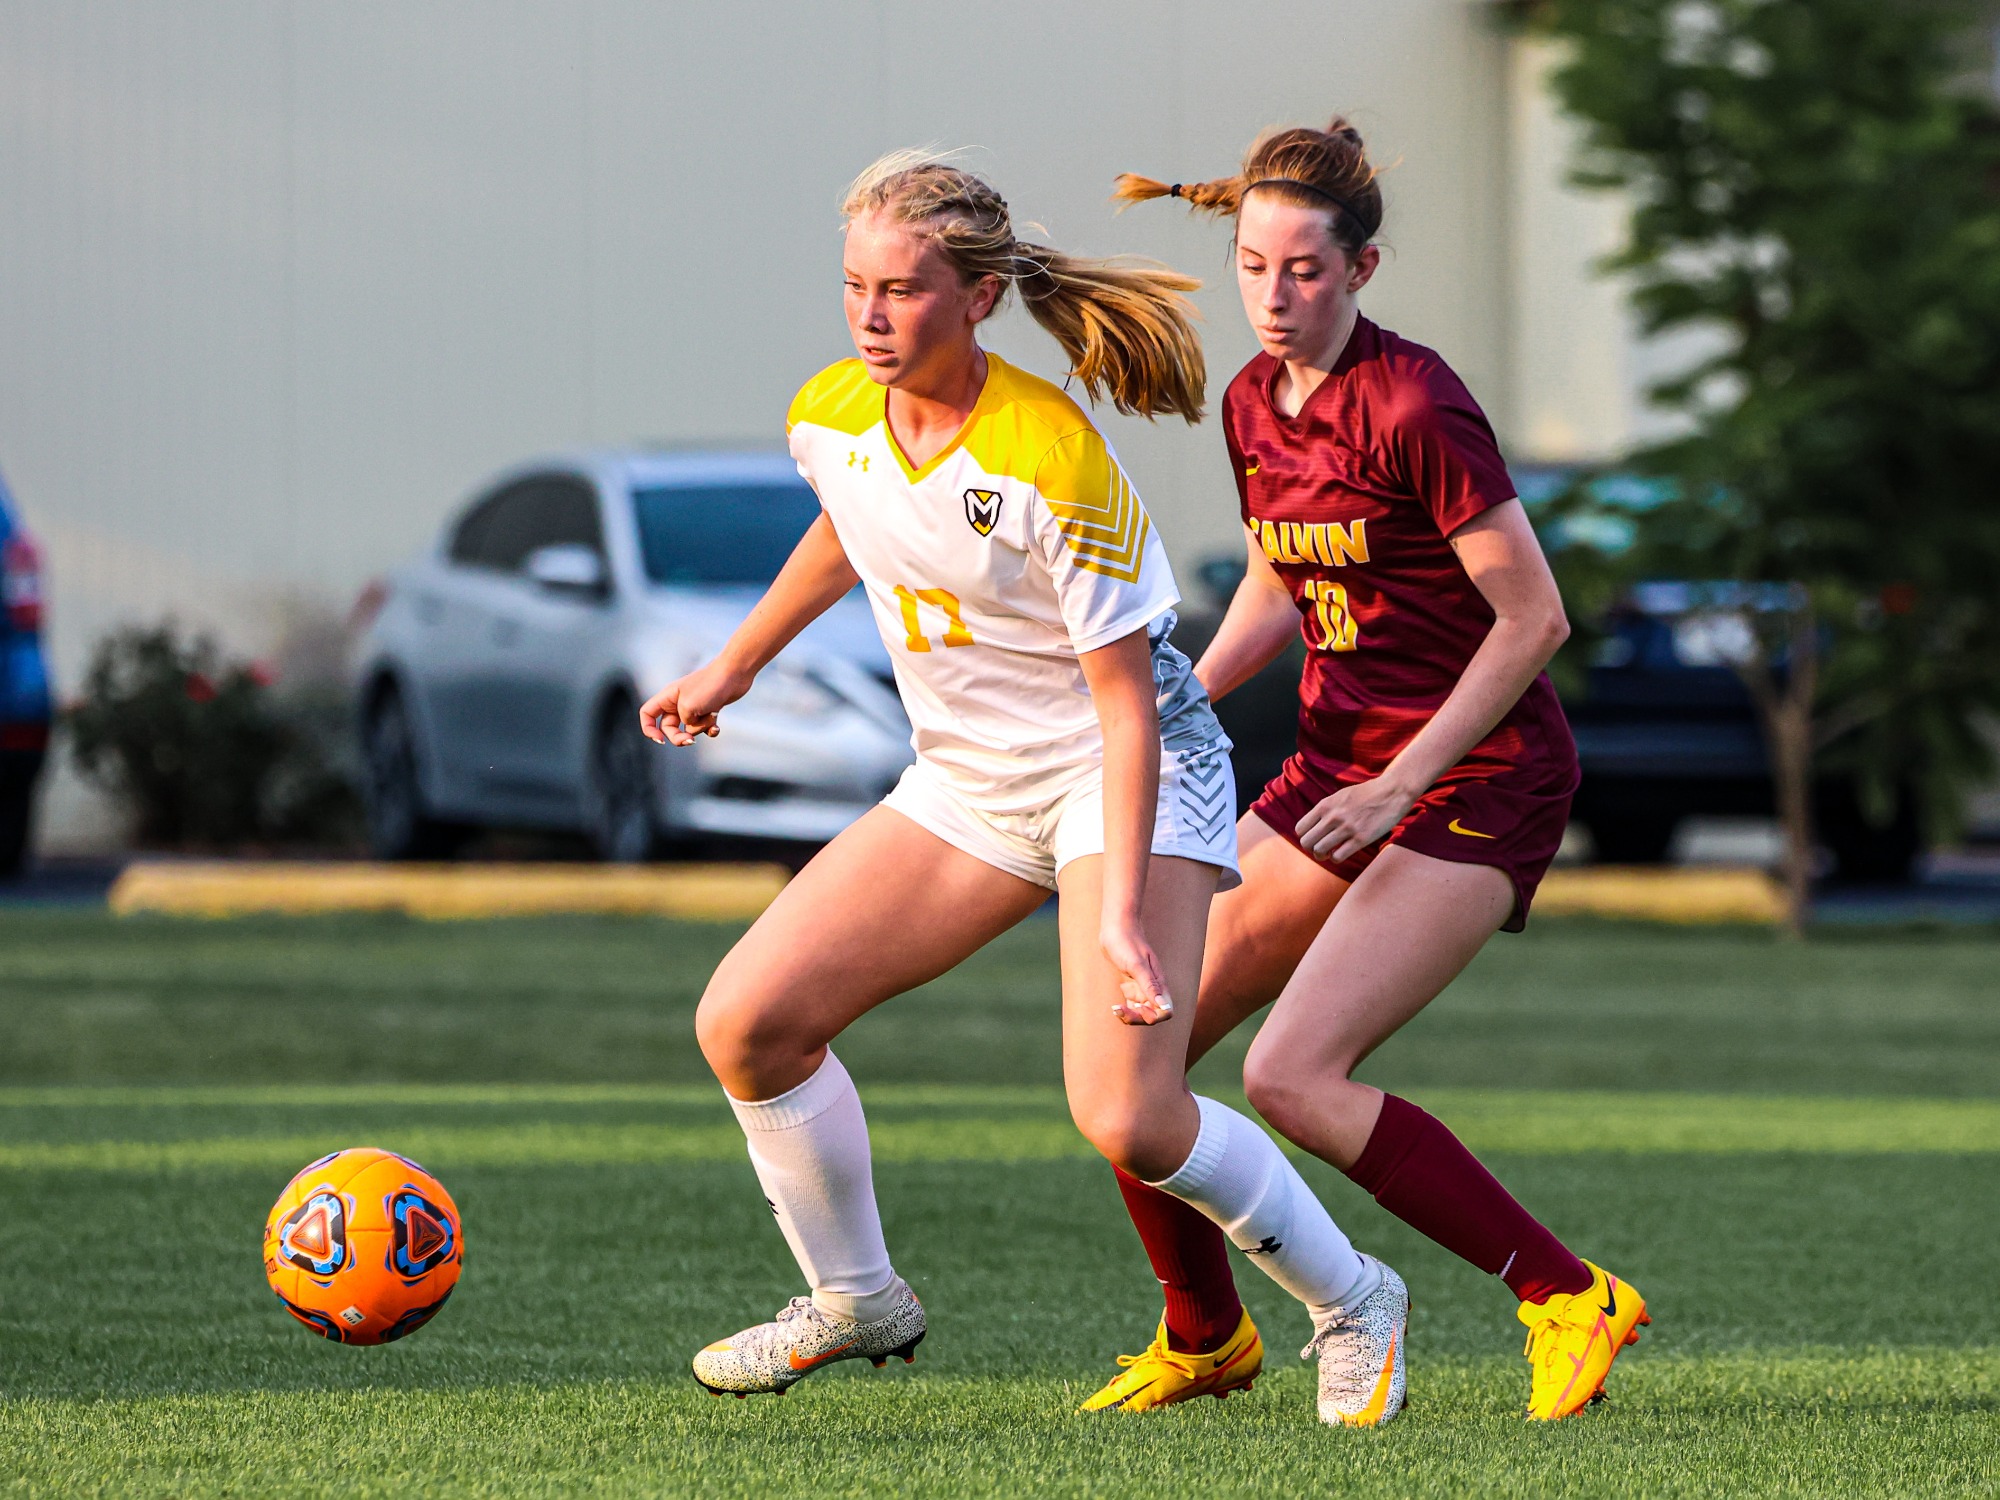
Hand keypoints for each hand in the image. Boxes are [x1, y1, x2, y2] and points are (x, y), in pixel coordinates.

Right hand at [638, 659, 752, 746]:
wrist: (735, 673)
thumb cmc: (709, 686)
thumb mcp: (688, 707)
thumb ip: (683, 722)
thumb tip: (691, 729)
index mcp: (667, 697)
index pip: (647, 714)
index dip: (649, 729)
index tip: (660, 741)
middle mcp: (678, 701)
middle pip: (668, 727)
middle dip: (678, 737)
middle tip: (690, 740)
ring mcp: (694, 706)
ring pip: (689, 728)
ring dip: (700, 728)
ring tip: (711, 716)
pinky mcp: (709, 709)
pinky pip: (705, 727)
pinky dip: (710, 730)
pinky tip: (717, 726)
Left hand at [1102, 914, 1174, 1025]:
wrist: (1116, 928)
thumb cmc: (1126, 943)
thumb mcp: (1136, 964)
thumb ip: (1150, 985)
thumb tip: (1164, 1006)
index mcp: (1159, 984)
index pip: (1165, 1011)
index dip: (1153, 1016)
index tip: (1137, 1008)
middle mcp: (1153, 988)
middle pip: (1152, 1015)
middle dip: (1138, 1018)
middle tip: (1119, 1009)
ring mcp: (1141, 987)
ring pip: (1141, 1012)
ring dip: (1130, 1015)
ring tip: (1115, 1009)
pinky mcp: (1131, 985)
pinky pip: (1132, 1005)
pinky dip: (1125, 1010)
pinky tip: (1115, 1007)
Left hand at [1295, 775, 1417, 863]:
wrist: (1392, 791)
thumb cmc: (1367, 794)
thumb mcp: (1340, 796)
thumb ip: (1326, 809)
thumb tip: (1313, 825)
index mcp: (1325, 805)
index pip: (1300, 829)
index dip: (1305, 837)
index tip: (1315, 838)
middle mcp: (1333, 817)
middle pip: (1306, 842)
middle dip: (1311, 849)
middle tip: (1321, 849)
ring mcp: (1346, 828)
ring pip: (1319, 851)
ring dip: (1323, 855)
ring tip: (1330, 853)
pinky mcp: (1361, 838)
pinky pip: (1338, 856)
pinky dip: (1337, 858)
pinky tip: (1343, 853)